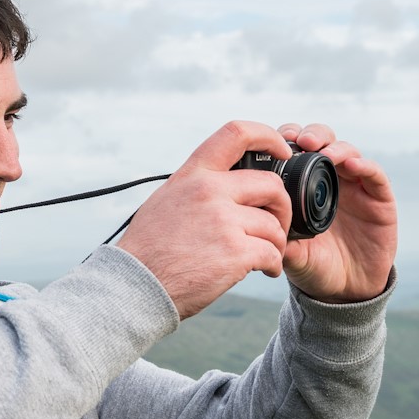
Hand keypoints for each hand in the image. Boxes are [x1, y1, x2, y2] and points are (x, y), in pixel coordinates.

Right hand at [117, 121, 293, 318]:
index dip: (268, 137)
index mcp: (194, 174)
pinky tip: (265, 270)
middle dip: (282, 207)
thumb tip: (226, 181)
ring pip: (274, 225)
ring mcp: (223, 221)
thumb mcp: (168, 199)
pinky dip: (274, 265)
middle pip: (271, 185)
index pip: (237, 133)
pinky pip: (273, 253)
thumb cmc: (150, 248)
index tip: (282, 152)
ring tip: (266, 256)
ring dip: (277, 243)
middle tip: (278, 225)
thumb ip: (198, 186)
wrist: (136, 285)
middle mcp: (209, 191)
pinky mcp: (235, 253)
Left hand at [275, 122, 396, 302]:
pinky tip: (353, 166)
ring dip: (337, 147)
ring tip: (326, 153)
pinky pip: (375, 175)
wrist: (346, 291)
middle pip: (324, 142)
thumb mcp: (291, 253)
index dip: (288, 139)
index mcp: (306, 185)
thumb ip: (278, 238)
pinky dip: (365, 165)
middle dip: (313, 135)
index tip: (276, 140)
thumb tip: (256, 222)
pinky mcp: (380, 199)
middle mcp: (332, 180)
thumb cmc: (315, 266)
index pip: (298, 150)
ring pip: (349, 152)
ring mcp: (357, 187)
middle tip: (301, 141)